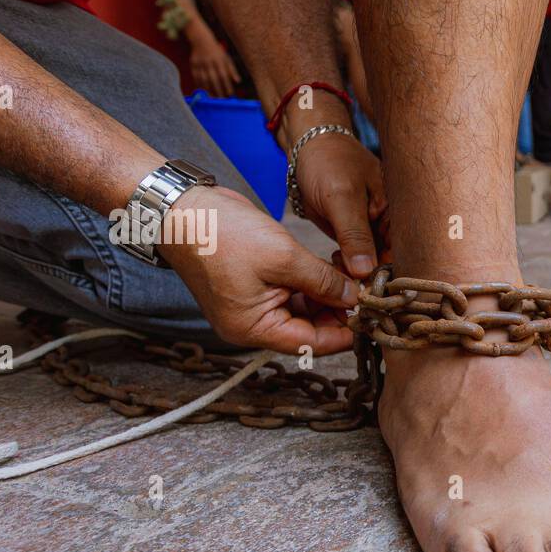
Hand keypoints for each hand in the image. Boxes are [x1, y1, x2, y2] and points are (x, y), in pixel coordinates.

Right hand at [161, 185, 358, 355]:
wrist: (179, 207)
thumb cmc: (222, 234)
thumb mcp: (283, 257)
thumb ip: (323, 281)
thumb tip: (354, 298)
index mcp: (254, 329)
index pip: (311, 343)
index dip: (345, 331)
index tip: (371, 315)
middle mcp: (252, 324)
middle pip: (309, 329)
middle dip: (338, 311)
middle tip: (367, 290)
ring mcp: (252, 306)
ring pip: (303, 309)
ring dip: (327, 294)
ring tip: (352, 275)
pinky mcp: (254, 286)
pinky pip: (290, 294)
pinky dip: (311, 283)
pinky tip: (331, 268)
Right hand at [188, 28, 240, 97]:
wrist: (201, 40)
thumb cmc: (217, 51)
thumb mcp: (227, 58)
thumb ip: (232, 70)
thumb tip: (238, 82)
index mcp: (219, 60)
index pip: (224, 75)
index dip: (227, 85)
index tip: (230, 94)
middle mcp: (210, 62)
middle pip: (214, 79)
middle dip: (218, 90)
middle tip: (221, 100)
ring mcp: (200, 64)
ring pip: (204, 80)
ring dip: (208, 90)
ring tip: (212, 99)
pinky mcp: (193, 65)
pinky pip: (196, 77)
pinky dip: (200, 85)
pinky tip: (204, 92)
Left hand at [290, 129, 387, 277]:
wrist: (307, 147)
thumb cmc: (328, 162)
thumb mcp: (341, 198)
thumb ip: (355, 235)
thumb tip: (366, 272)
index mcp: (398, 212)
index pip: (402, 252)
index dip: (387, 273)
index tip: (367, 289)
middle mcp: (389, 223)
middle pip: (388, 261)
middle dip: (370, 276)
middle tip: (349, 283)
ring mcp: (372, 229)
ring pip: (371, 262)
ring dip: (356, 272)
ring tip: (338, 269)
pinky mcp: (355, 233)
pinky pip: (357, 257)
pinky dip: (347, 264)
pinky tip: (335, 263)